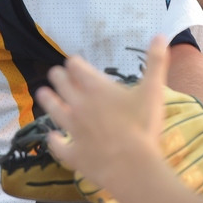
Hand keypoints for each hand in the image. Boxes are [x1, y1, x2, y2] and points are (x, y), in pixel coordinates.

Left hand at [36, 35, 170, 188]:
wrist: (131, 167)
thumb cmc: (143, 126)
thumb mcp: (153, 90)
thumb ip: (156, 62)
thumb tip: (159, 35)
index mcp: (96, 88)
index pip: (76, 67)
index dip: (74, 63)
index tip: (74, 62)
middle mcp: (79, 105)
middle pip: (61, 84)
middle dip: (58, 77)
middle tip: (56, 74)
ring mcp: (72, 129)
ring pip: (53, 110)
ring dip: (48, 100)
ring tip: (42, 93)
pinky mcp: (72, 153)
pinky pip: (57, 145)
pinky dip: (54, 140)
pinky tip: (52, 137)